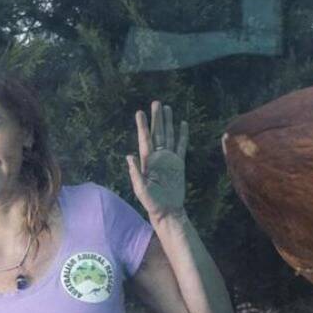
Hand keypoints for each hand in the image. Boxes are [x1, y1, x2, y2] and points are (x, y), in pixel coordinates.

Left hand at [128, 101, 187, 220]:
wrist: (167, 210)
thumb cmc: (152, 202)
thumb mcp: (141, 189)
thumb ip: (135, 173)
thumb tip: (129, 156)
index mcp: (148, 161)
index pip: (145, 139)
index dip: (143, 126)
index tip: (140, 112)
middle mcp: (158, 157)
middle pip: (158, 133)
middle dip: (156, 118)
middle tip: (156, 103)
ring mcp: (169, 159)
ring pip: (169, 136)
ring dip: (168, 122)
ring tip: (167, 108)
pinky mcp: (179, 164)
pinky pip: (181, 146)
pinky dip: (182, 135)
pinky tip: (183, 124)